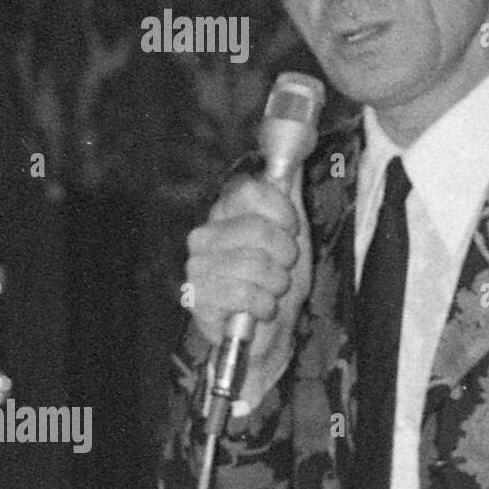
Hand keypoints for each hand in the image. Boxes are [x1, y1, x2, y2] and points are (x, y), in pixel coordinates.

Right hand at [183, 168, 311, 400]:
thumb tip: (293, 159)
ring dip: (277, 283)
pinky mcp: (196, 298)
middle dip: (285, 255)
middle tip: (284, 268)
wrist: (270, 330)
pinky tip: (260, 309)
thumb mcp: (293, 233)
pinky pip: (244, 294)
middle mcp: (205, 234)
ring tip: (273, 290)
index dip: (282, 211)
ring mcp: (197, 266)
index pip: (251, 190)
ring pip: (255, 264)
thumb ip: (289, 195)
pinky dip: (264, 306)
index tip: (292, 230)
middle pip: (259, 229)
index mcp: (225, 212)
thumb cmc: (279, 278)